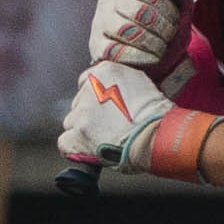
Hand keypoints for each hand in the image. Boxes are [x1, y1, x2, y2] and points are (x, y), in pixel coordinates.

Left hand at [58, 57, 178, 178]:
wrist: (159, 134)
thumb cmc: (157, 114)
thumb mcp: (140, 83)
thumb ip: (118, 83)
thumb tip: (111, 91)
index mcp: (104, 72)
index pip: (85, 82)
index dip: (94, 98)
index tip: (102, 108)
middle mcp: (89, 89)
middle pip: (77, 104)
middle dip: (88, 115)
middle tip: (106, 127)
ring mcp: (82, 112)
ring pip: (71, 122)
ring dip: (82, 131)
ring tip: (102, 139)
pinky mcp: (78, 134)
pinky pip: (64, 142)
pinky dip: (74, 148)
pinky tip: (88, 150)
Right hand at [88, 0, 188, 72]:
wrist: (146, 55)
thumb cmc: (161, 27)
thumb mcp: (175, 8)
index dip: (167, 8)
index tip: (177, 22)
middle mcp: (108, 1)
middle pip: (139, 11)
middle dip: (161, 28)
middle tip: (171, 38)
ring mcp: (100, 23)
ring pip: (127, 30)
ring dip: (152, 42)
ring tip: (162, 49)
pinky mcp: (97, 46)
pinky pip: (117, 51)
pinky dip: (140, 56)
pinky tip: (152, 58)